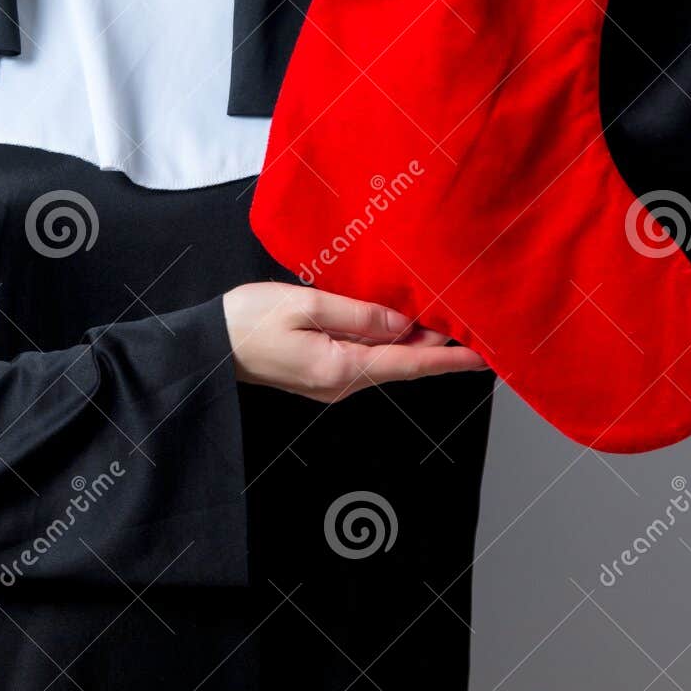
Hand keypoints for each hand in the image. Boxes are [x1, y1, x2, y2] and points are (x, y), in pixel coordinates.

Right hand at [222, 282, 488, 404]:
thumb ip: (358, 314)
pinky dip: (389, 343)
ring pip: (386, 362)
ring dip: (415, 344)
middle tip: (475, 328)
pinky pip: (366, 359)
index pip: (409, 363)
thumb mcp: (306, 306)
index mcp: (341, 369)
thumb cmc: (248, 322)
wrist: (207, 348)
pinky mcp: (321, 373)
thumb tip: (402, 322)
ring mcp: (331, 382)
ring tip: (447, 322)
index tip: (484, 354)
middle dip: (439, 349)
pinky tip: (399, 326)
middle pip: (402, 365)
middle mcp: (341, 384)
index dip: (449, 357)